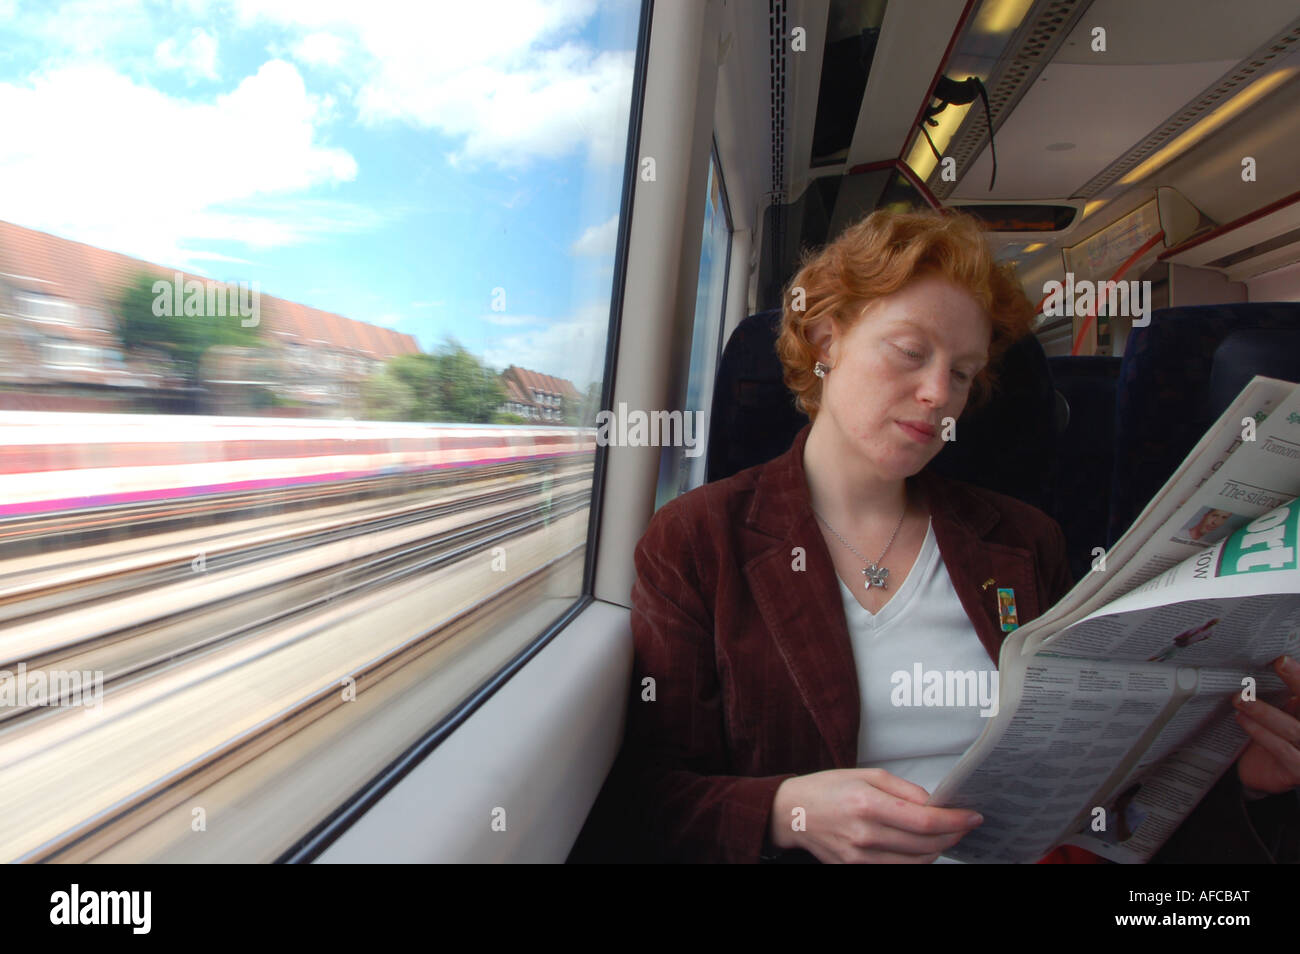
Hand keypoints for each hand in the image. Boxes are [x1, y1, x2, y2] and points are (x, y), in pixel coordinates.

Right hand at [769, 768, 983, 862]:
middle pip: (926, 844)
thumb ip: (903, 789)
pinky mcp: (856, 869)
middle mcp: (865, 835)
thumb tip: (934, 803)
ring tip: (946, 835)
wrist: (792, 813)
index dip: (955, 820)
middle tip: (965, 824)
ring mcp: (860, 858)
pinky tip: (924, 847)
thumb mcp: (867, 775)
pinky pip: (899, 870)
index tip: (973, 816)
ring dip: (939, 849)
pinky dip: (918, 860)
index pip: (925, 820)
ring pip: (916, 862)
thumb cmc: (828, 789)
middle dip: (953, 835)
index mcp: (867, 804)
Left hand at [1233, 655, 1299, 794]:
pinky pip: (1282, 749)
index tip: (1284, 659)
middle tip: (1280, 663)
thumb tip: (1270, 663)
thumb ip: (1282, 695)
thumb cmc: (1273, 736)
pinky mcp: (1298, 770)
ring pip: (1293, 728)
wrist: (1264, 774)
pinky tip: (1242, 719)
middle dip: (1298, 681)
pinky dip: (1261, 733)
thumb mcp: (1280, 712)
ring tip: (1240, 698)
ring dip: (1265, 710)